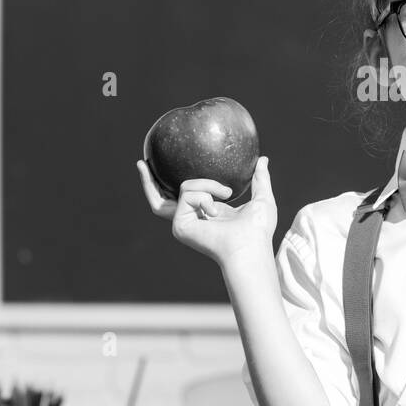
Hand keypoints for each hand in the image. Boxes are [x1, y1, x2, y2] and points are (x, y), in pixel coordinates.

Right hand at [136, 156, 277, 267]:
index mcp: (205, 214)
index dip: (173, 183)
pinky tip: (216, 210)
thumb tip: (263, 159)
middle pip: (159, 199)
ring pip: (184, 188)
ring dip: (208, 185)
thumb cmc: (258, 230)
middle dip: (148, 181)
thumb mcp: (262, 197)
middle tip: (143, 163)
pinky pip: (188, 195)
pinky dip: (205, 196)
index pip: (184, 197)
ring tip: (225, 194)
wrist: (251, 246)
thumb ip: (260, 179)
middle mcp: (190, 219)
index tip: (168, 166)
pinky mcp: (180, 225)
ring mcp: (183, 222)